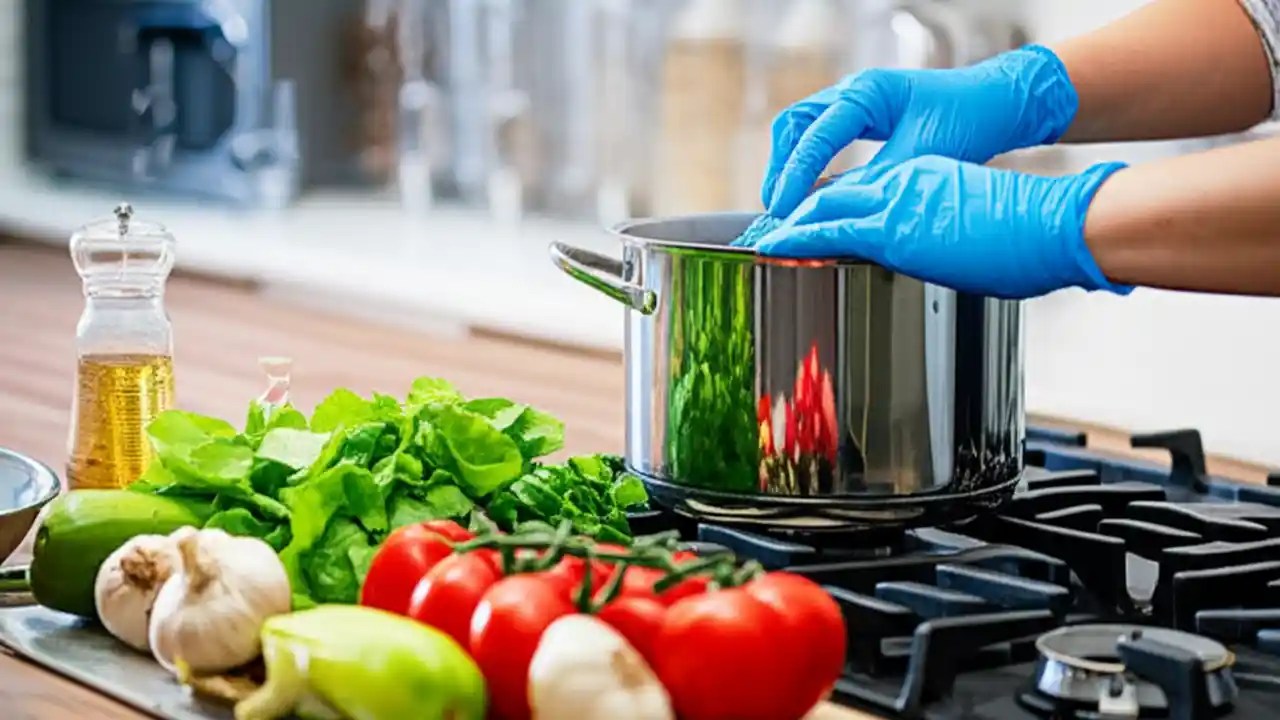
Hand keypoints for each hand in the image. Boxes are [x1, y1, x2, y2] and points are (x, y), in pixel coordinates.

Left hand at [753, 156, 1131, 299]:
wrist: (1055, 225)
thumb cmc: (1034, 236)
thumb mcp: (979, 232)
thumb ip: (949, 241)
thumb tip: (948, 263)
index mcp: (926, 182)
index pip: (863, 194)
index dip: (829, 210)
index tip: (808, 226)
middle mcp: (904, 183)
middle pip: (834, 196)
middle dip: (796, 218)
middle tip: (766, 234)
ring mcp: (896, 202)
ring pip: (823, 207)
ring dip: (786, 228)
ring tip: (756, 243)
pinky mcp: (892, 228)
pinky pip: (827, 230)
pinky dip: (791, 238)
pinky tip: (767, 246)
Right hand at [763, 45, 1078, 217]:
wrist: (1001, 104)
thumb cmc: (970, 120)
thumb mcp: (922, 156)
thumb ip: (876, 181)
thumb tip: (835, 211)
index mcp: (867, 93)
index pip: (815, 135)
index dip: (795, 175)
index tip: (783, 208)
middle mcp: (855, 92)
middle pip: (794, 124)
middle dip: (780, 166)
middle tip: (775, 206)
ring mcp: (857, 103)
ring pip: (803, 130)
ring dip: (791, 164)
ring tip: (785, 203)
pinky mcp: (864, 119)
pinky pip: (822, 138)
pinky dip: (810, 164)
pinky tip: (811, 192)